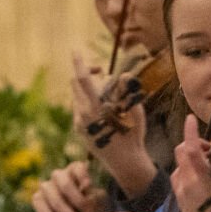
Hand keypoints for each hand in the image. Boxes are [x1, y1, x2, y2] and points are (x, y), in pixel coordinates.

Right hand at [30, 162, 104, 211]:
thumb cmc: (91, 208)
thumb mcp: (97, 202)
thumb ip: (93, 196)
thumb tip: (85, 189)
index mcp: (75, 171)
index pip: (77, 167)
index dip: (82, 175)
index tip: (89, 185)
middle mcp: (59, 175)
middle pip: (65, 184)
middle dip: (78, 202)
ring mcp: (46, 186)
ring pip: (55, 200)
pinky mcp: (37, 199)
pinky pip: (44, 211)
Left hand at [71, 52, 155, 197]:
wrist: (124, 162)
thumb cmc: (133, 135)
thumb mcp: (135, 111)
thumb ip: (126, 91)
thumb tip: (121, 74)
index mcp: (96, 108)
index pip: (83, 80)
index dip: (79, 63)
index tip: (75, 50)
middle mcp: (82, 114)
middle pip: (76, 84)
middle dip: (87, 74)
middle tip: (102, 72)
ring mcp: (78, 122)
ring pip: (77, 96)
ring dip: (88, 90)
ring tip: (107, 97)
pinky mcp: (77, 128)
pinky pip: (78, 107)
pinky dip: (87, 102)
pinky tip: (103, 111)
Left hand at [169, 114, 210, 211]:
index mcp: (201, 181)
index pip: (189, 149)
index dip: (190, 132)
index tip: (191, 119)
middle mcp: (185, 185)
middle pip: (182, 153)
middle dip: (194, 145)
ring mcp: (180, 194)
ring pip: (180, 166)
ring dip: (192, 160)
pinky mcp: (179, 201)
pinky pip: (180, 178)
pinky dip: (189, 172)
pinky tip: (204, 181)